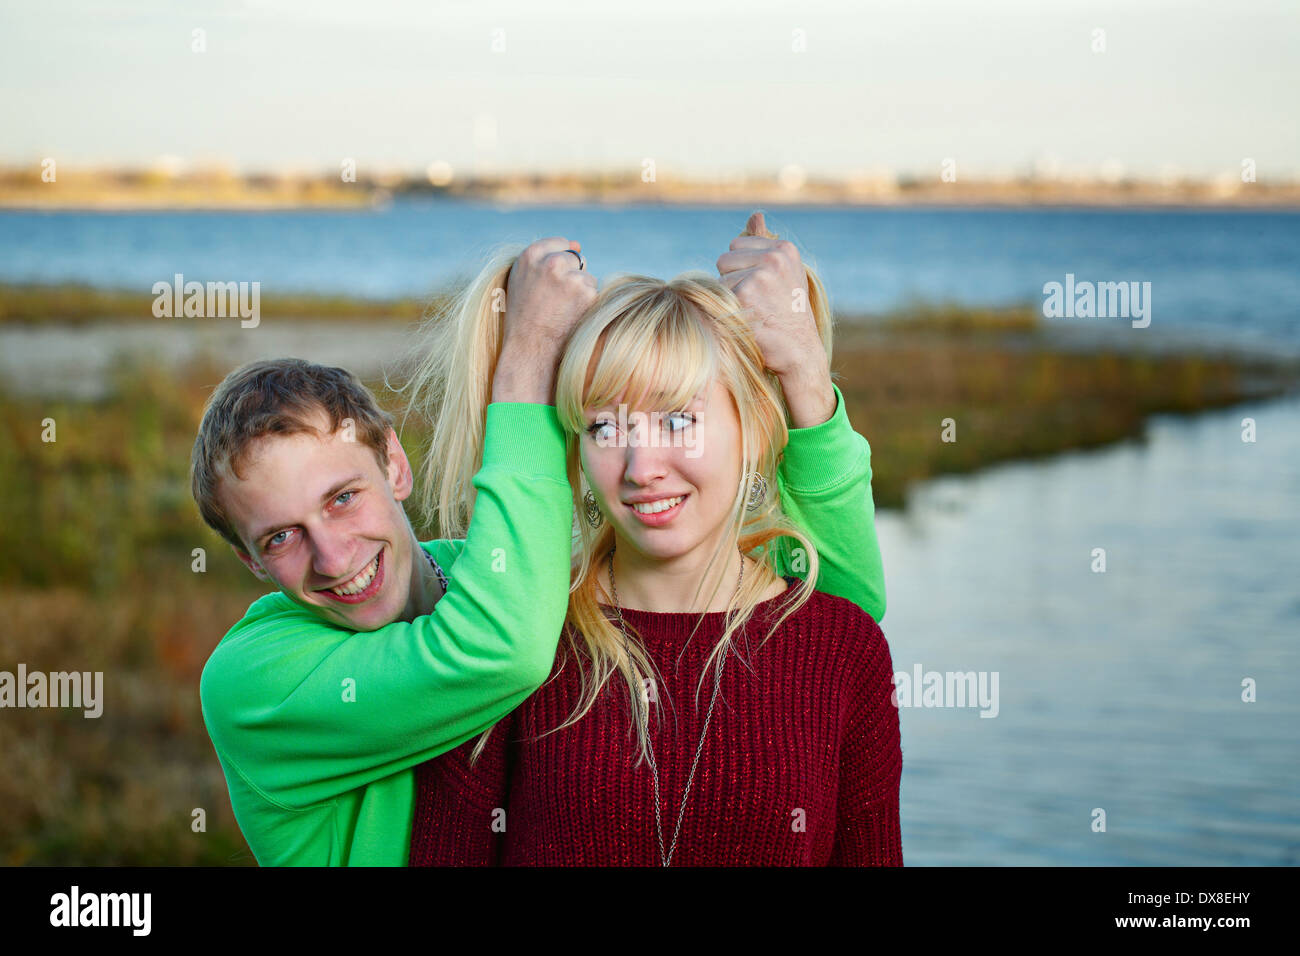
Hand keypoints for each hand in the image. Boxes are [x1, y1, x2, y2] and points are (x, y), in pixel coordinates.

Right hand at [492, 237, 597, 403]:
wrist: (531, 349)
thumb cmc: (524, 316)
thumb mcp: (524, 280)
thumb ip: (545, 257)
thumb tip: (578, 244)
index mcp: (530, 255)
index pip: (560, 244)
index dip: (559, 264)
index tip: (552, 281)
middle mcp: (551, 262)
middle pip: (576, 259)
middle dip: (571, 276)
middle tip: (554, 301)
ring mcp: (570, 277)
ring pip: (587, 277)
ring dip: (581, 292)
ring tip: (561, 310)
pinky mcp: (587, 293)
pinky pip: (595, 292)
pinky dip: (588, 304)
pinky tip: (571, 316)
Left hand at [716, 212, 834, 426]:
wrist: (798, 352)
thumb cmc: (786, 314)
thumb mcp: (782, 273)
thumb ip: (764, 243)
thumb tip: (755, 214)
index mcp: (783, 248)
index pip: (736, 245)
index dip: (742, 269)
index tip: (763, 289)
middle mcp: (774, 257)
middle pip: (724, 260)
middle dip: (733, 281)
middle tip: (756, 303)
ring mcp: (760, 275)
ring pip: (718, 279)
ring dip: (728, 298)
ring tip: (752, 312)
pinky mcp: (745, 294)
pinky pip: (716, 296)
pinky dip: (725, 311)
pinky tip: (746, 321)